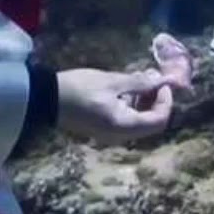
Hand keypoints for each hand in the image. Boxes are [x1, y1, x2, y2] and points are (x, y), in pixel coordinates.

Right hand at [55, 68, 180, 144]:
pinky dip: (133, 106)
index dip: (166, 101)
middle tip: (154, 79)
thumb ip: (139, 83)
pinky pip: (127, 120)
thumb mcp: (112, 82)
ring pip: (139, 122)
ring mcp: (111, 134)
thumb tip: (162, 80)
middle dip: (157, 101)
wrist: (48, 99)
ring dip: (145, 102)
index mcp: (125, 126)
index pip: (159, 121)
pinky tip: (128, 88)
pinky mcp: (103, 128)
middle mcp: (121, 135)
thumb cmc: (81, 88)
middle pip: (151, 123)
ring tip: (141, 78)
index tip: (162, 82)